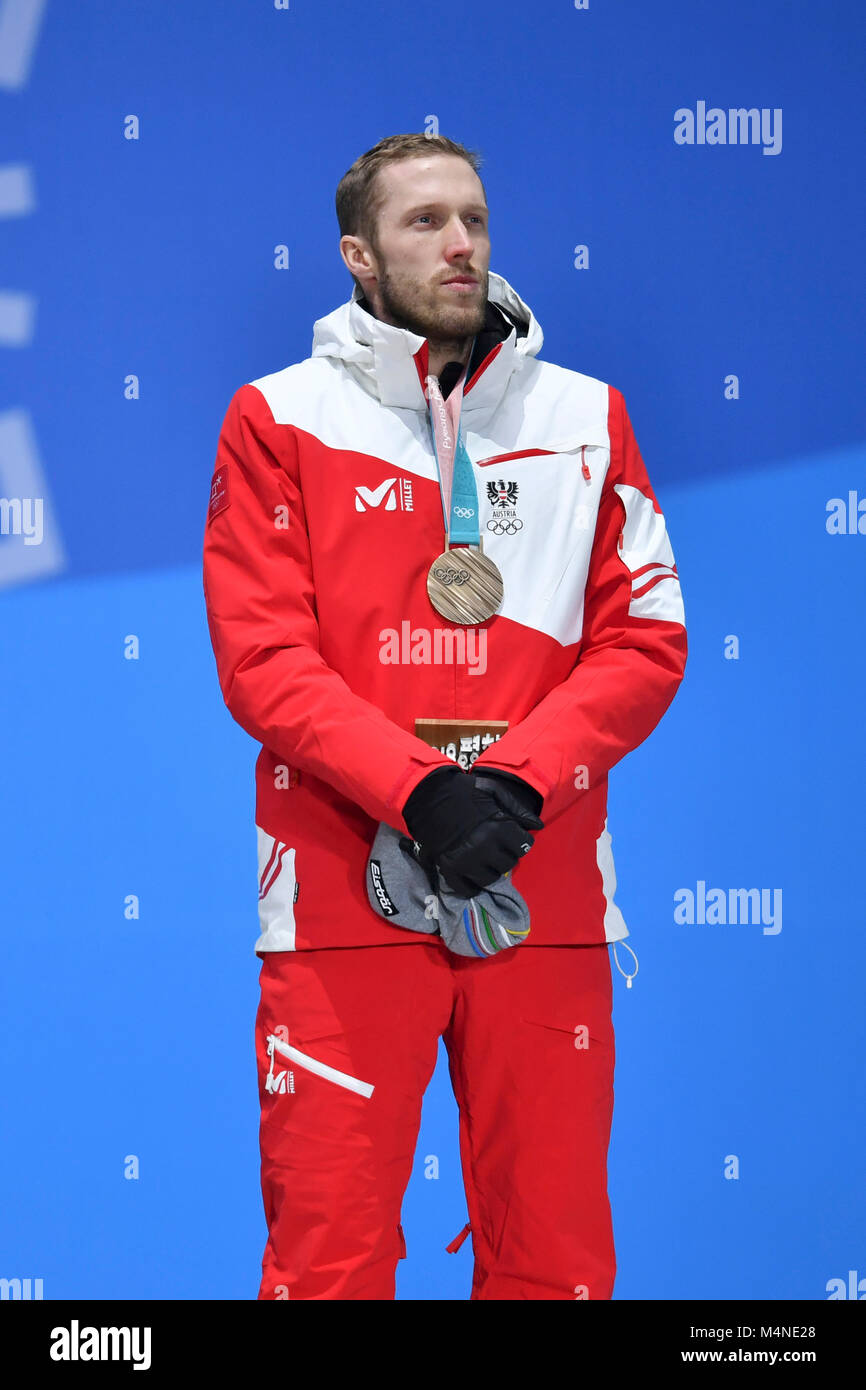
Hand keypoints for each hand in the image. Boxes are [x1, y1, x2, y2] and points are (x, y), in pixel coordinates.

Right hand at [402, 766, 543, 897]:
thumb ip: (518, 808)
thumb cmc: (463, 791)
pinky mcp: (449, 869)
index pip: (523, 846)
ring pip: (491, 879)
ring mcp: (466, 861)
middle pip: (508, 864)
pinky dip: (473, 884)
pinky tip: (472, 872)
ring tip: (485, 858)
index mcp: (498, 828)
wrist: (427, 796)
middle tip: (497, 846)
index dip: (519, 840)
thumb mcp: (493, 791)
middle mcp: (484, 848)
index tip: (511, 836)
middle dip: (506, 854)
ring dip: (491, 869)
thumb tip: (538, 826)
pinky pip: (468, 888)